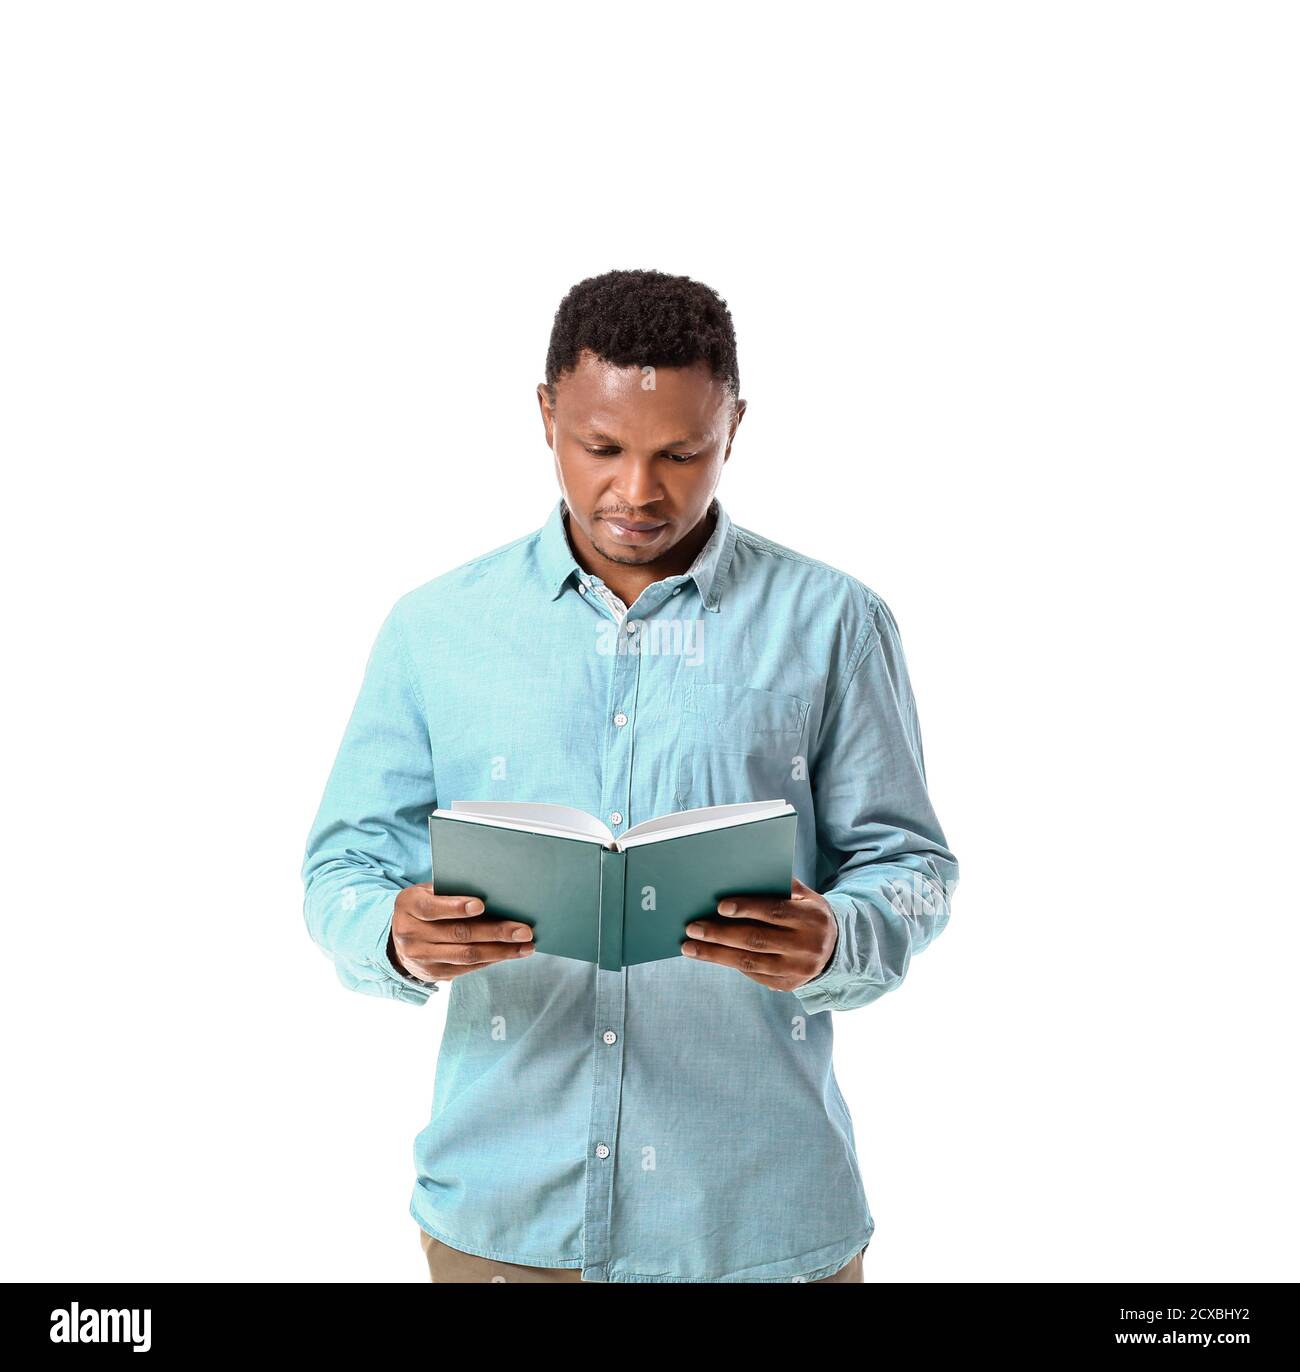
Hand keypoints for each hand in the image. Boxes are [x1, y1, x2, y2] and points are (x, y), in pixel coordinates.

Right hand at [387, 883, 534, 983]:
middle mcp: (411, 933)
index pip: (432, 908)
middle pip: (458, 934)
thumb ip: (450, 891)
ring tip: (526, 946)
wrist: (399, 940)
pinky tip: (510, 953)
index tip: (481, 905)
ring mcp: (421, 957)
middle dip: (495, 932)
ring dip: (501, 951)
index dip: (456, 907)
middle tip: (524, 930)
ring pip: (466, 955)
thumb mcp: (428, 892)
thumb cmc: (425, 905)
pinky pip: (467, 968)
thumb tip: (495, 891)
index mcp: (409, 906)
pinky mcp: (433, 974)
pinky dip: (491, 960)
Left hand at [680, 875, 836, 991]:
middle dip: (720, 934)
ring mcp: (797, 969)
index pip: (775, 912)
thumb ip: (784, 886)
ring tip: (690, 947)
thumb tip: (747, 874)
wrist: (837, 949)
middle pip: (756, 940)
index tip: (719, 906)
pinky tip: (711, 955)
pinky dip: (730, 964)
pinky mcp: (788, 985)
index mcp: (810, 918)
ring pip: (750, 962)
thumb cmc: (810, 914)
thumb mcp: (807, 896)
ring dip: (716, 954)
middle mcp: (806, 946)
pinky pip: (754, 974)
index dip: (747, 908)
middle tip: (692, 928)